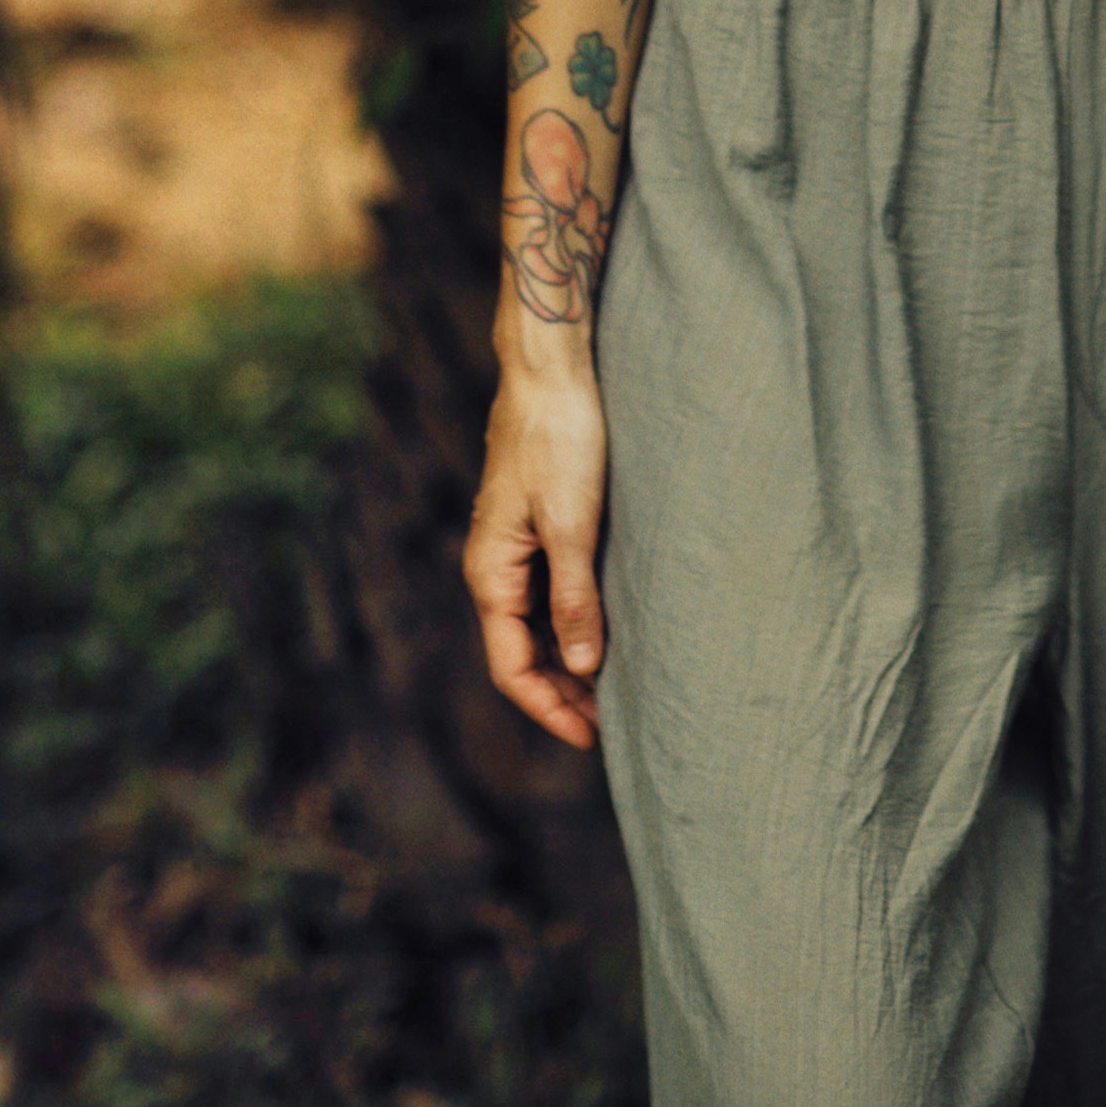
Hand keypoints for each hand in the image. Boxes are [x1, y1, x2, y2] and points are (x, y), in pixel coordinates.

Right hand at [465, 354, 609, 751]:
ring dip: (568, 657)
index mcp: (491, 572)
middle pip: (522, 650)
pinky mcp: (538, 524)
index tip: (590, 737)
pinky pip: (550, 590)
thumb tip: (580, 665)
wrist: (551, 369)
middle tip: (612, 721)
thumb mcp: (572, 522)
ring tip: (614, 685)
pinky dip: (574, 618)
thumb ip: (574, 595)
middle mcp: (496, 566)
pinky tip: (607, 627)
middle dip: (561, 691)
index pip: (510, 666)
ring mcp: (515, 546)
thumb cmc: (559, 438)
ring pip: (537, 622)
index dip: (548, 707)